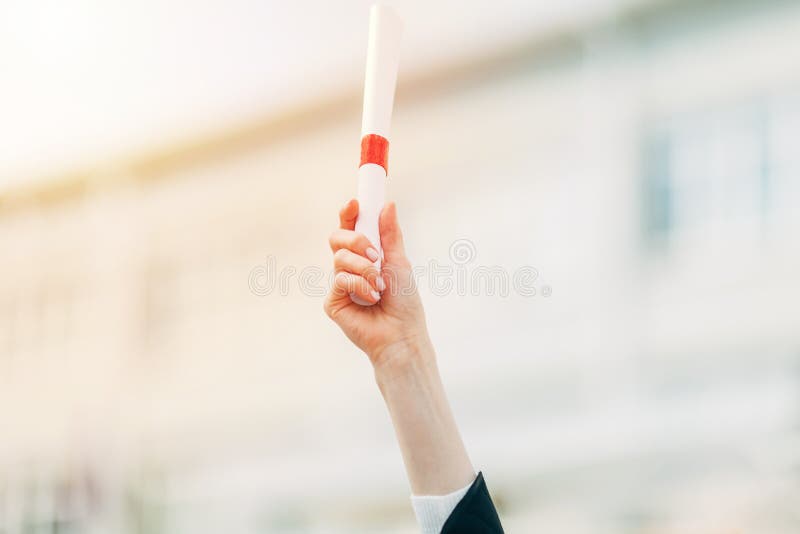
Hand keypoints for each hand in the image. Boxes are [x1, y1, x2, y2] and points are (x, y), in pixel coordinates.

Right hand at [324, 199, 431, 369]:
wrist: (402, 333)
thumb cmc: (404, 302)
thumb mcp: (399, 261)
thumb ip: (390, 234)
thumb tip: (388, 204)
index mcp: (365, 256)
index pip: (350, 228)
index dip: (349, 213)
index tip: (355, 204)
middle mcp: (350, 268)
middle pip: (337, 238)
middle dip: (355, 240)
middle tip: (375, 254)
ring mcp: (340, 285)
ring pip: (339, 258)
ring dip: (364, 269)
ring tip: (379, 284)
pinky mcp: (333, 302)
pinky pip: (339, 280)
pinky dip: (359, 285)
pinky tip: (371, 298)